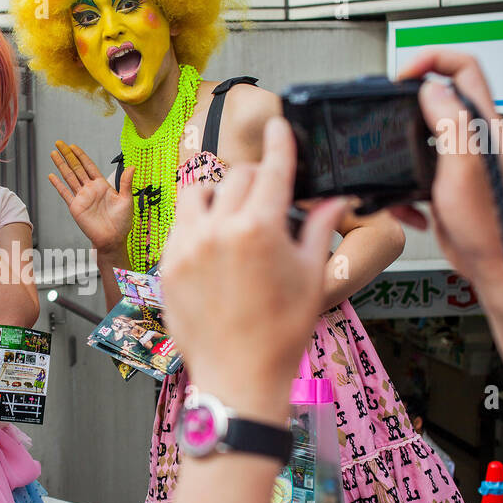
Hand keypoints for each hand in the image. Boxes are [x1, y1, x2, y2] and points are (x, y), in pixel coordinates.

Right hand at [48, 140, 133, 255]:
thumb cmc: (122, 222)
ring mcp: (81, 197)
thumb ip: (126, 182)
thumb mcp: (126, 199)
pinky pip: (65, 193)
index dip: (80, 155)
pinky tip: (51, 176)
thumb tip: (132, 166)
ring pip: (69, 177)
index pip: (89, 166)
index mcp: (101, 185)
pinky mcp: (75, 207)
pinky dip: (58, 185)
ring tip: (53, 153)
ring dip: (61, 165)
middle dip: (67, 155)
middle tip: (59, 142)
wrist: (113, 239)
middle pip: (76, 168)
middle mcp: (90, 189)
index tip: (73, 146)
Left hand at [159, 118, 345, 416]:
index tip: (279, 126)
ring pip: (198, 192)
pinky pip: (179, 223)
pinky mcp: (167, 264)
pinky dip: (197, 221)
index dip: (279, 142)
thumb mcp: (311, 276)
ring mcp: (187, 245)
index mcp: (260, 228)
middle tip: (267, 196)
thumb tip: (335, 199)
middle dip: (255, 178)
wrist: (238, 377)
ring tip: (233, 215)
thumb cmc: (280, 333)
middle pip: (236, 175)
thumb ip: (318, 229)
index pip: (271, 167)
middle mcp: (219, 229)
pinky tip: (213, 241)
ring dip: (218, 193)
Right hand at [391, 52, 502, 285]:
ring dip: (402, 148)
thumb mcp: (465, 167)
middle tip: (389, 110)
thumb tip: (432, 88)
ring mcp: (461, 160)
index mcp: (485, 125)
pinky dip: (404, 187)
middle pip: (442, 95)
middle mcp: (475, 138)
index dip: (433, 60)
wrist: (496, 267)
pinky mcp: (447, 184)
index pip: (464, 68)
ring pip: (423, 135)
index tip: (404, 75)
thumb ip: (451, 123)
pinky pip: (417, 173)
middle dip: (410, 100)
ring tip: (393, 162)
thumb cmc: (491, 225)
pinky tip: (408, 203)